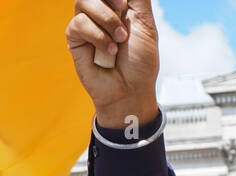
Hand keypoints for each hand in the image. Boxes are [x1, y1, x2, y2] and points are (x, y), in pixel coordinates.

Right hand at [67, 0, 159, 128]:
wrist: (131, 92)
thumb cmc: (140, 63)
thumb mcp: (146, 24)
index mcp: (117, 5)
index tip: (124, 2)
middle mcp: (100, 11)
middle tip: (121, 9)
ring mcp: (86, 23)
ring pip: (83, 1)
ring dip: (105, 19)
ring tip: (119, 39)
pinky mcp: (75, 38)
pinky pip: (79, 23)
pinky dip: (97, 36)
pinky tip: (109, 51)